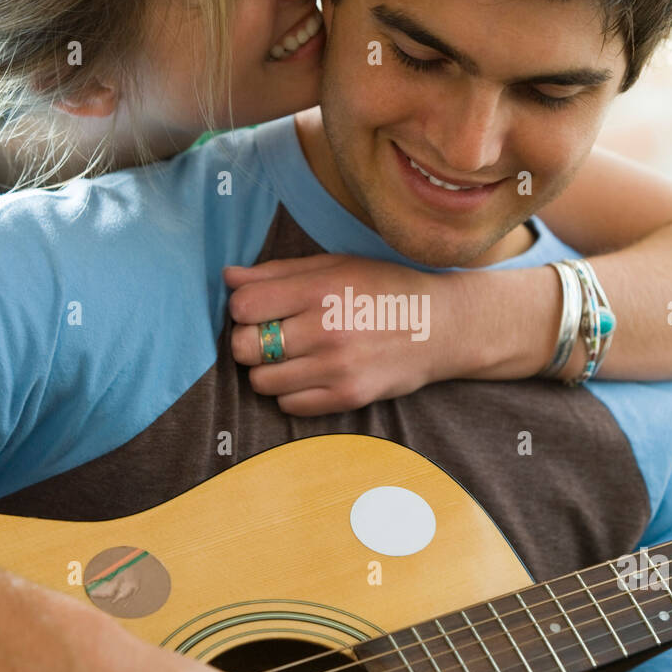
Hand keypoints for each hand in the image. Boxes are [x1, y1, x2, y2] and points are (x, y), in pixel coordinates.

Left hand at [224, 254, 453, 415]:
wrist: (443, 326)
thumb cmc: (384, 289)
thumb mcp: (335, 266)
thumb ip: (278, 272)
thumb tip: (228, 277)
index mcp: (320, 290)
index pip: (244, 306)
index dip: (244, 306)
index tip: (260, 306)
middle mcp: (326, 330)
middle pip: (244, 347)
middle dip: (249, 340)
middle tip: (272, 333)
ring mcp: (337, 368)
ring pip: (261, 381)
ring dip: (269, 368)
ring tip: (294, 354)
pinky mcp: (348, 397)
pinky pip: (289, 405)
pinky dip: (291, 392)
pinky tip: (311, 374)